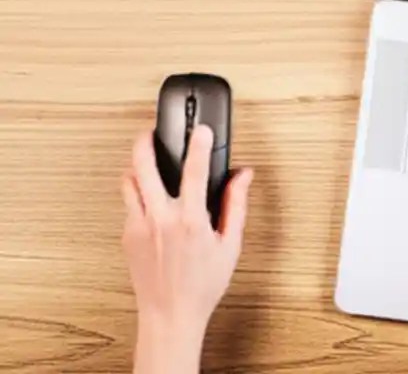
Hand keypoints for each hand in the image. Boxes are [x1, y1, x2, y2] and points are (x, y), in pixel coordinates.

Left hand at [121, 125, 252, 373]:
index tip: (202, 130)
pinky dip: (137, 190)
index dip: (199, 145)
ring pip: (128, 181)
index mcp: (190, 221)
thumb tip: (243, 177)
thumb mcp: (230, 244)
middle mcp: (160, 220)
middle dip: (145, 142)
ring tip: (146, 158)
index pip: (194, 171)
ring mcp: (139, 226)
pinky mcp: (127, 235)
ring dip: (136, 165)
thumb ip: (236, 205)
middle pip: (143, 166)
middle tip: (152, 132)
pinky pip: (128, 202)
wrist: (170, 314)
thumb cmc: (202, 284)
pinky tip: (148, 191)